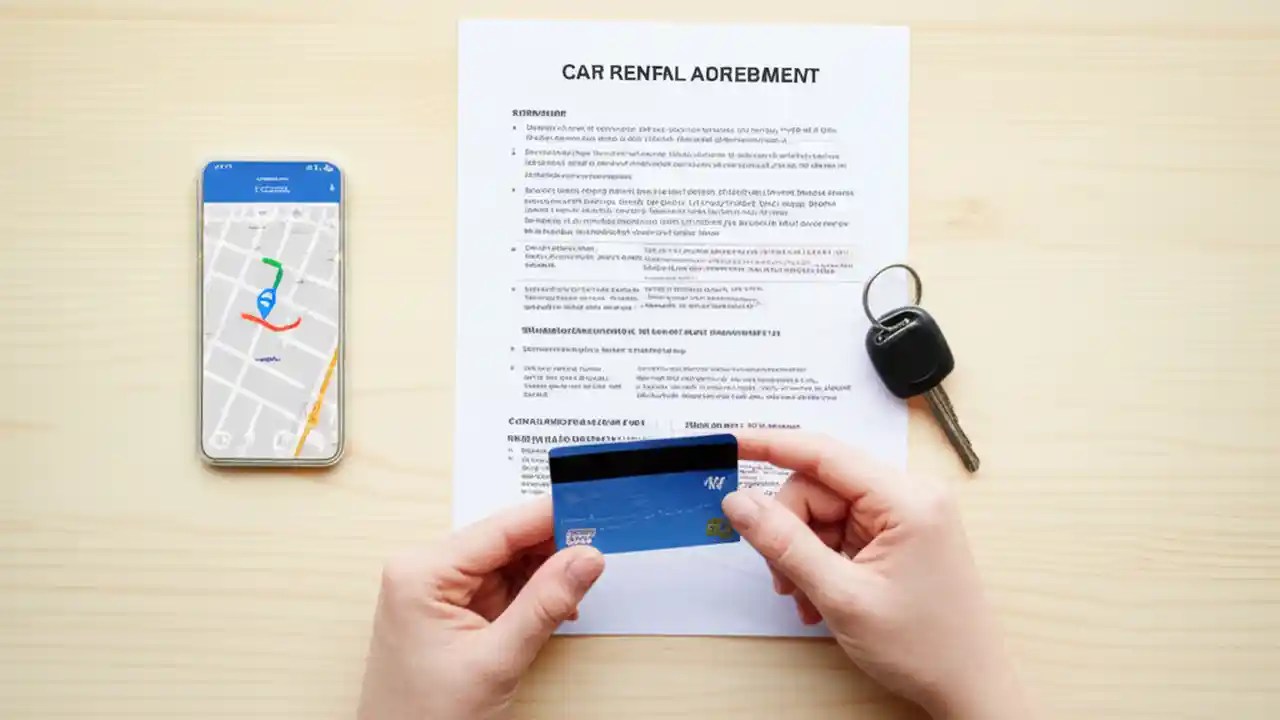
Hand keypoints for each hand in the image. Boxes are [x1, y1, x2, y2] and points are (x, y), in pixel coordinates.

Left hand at [357, 498, 604, 719]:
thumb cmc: (425, 719)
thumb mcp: (496, 660)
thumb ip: (545, 604)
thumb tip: (585, 558)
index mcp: (422, 573)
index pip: (499, 528)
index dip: (550, 515)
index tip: (593, 505)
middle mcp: (424, 572)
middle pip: (504, 542)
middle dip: (552, 546)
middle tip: (598, 547)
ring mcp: (437, 592)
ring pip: (506, 564)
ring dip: (545, 573)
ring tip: (580, 585)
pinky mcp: (450, 612)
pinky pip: (500, 587)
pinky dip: (531, 595)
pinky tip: (557, 605)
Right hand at [722, 431, 1030, 719]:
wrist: (970, 687)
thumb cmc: (924, 647)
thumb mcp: (842, 596)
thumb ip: (786, 544)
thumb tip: (739, 503)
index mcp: (907, 499)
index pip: (823, 454)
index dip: (770, 445)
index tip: (729, 443)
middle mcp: (910, 495)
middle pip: (818, 488)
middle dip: (789, 529)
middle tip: (781, 578)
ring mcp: (906, 515)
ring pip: (824, 511)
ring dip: (802, 551)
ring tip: (805, 597)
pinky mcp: (900, 534)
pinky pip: (841, 530)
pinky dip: (821, 560)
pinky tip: (819, 596)